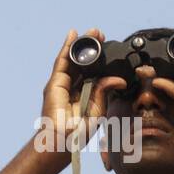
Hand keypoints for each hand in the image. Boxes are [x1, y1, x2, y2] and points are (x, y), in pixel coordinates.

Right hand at [41, 28, 127, 145]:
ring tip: (92, 32)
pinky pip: (61, 62)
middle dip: (92, 48)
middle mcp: (73, 87)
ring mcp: (62, 84)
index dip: (99, 59)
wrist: (63, 140)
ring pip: (72, 59)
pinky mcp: (54, 83)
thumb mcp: (98, 108)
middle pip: (83, 63)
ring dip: (81, 44)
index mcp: (85, 93)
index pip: (92, 72)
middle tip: (101, 34)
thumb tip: (118, 80)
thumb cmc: (79, 130)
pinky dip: (66, 48)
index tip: (108, 46)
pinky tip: (73, 36)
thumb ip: (104, 91)